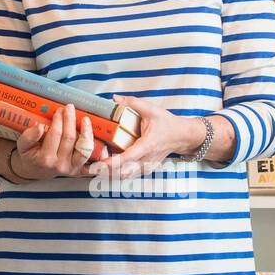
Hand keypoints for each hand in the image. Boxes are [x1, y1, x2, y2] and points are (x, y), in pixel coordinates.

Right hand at [11, 105, 107, 180]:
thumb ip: (29, 136)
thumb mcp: (23, 146)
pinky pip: (93, 165)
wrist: (34, 170)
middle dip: (70, 121)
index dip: (58, 121)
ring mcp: (72, 169)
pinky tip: (106, 148)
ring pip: (84, 150)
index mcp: (46, 158)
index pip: (55, 135)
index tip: (59, 109)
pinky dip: (101, 159)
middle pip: (70, 139)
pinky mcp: (80, 171)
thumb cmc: (30, 154)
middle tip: (69, 107)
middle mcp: (61, 166)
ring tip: (85, 119)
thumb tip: (40, 126)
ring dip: (86, 133)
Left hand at [84, 94, 202, 179]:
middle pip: (124, 172)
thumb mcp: (151, 109)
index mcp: (147, 145)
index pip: (128, 157)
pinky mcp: (147, 169)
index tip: (100, 163)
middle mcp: (147, 159)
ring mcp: (147, 166)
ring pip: (126, 176)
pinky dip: (119, 173)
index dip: (113, 162)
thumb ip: (132, 103)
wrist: (182, 136)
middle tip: (92, 166)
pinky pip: (130, 175)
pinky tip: (108, 167)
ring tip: (97, 167)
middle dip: (107, 171)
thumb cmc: (168, 123)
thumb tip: (114, 98)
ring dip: (111, 174)